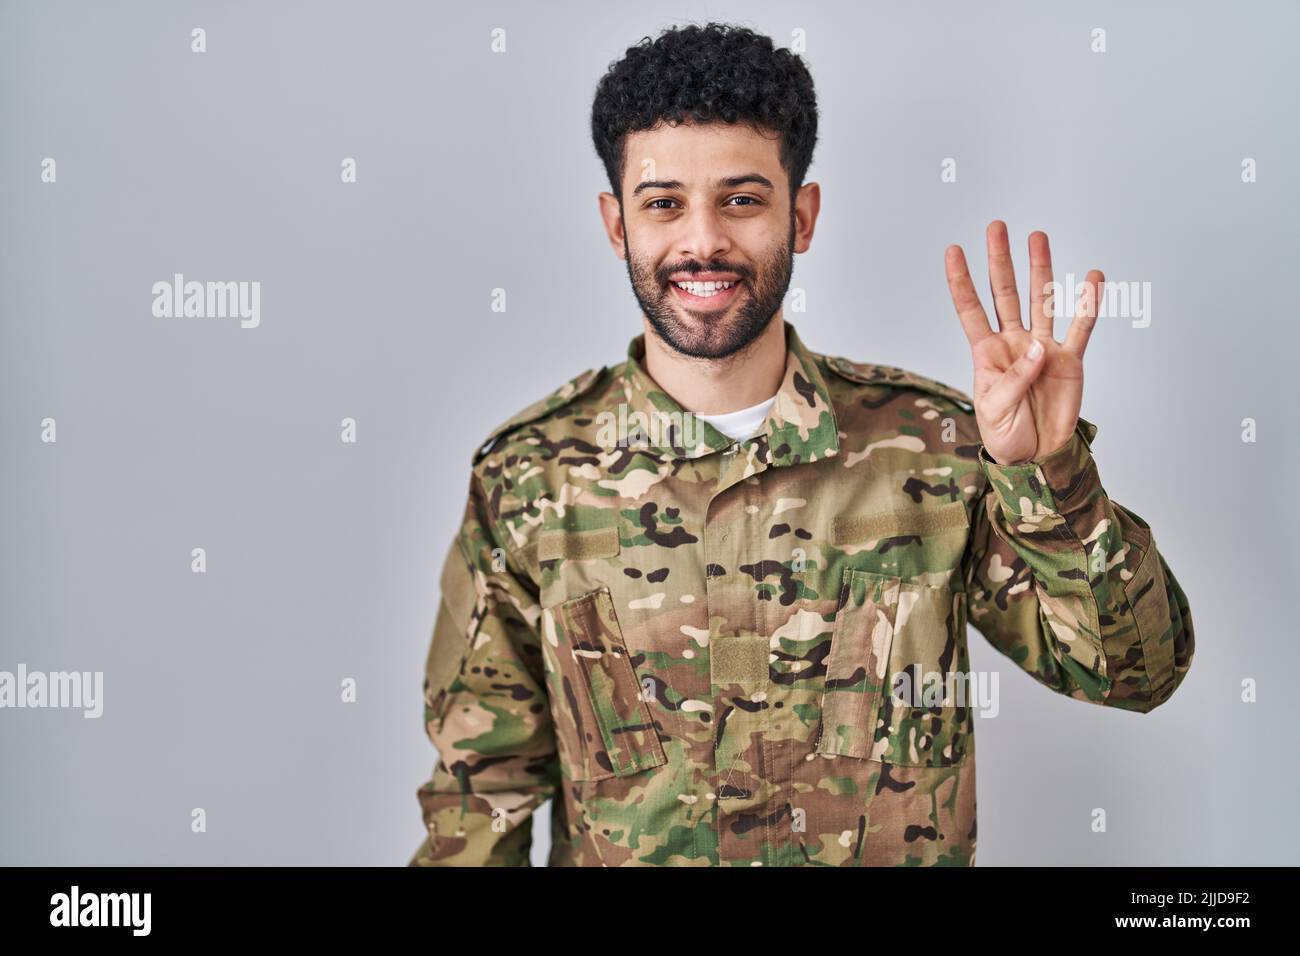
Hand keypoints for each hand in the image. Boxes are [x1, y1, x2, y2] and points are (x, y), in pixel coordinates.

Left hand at [944, 221, 1101, 465]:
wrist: (1036, 456)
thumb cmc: (1006, 434)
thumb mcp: (996, 409)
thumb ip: (1015, 379)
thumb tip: (1038, 349)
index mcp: (986, 352)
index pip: (971, 309)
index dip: (961, 281)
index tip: (953, 250)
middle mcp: (1013, 342)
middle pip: (1006, 293)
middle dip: (1000, 260)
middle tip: (996, 226)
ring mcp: (1042, 348)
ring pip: (1041, 300)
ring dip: (1040, 269)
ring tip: (1037, 237)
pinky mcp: (1069, 360)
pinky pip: (1080, 328)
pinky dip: (1087, 305)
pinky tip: (1092, 279)